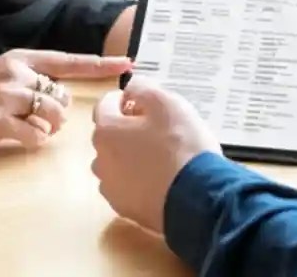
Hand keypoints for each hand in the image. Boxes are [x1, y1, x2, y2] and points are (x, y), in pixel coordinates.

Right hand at [0, 49, 131, 149]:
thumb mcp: (7, 75)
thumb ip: (36, 80)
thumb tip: (65, 98)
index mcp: (22, 58)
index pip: (68, 61)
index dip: (99, 64)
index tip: (127, 62)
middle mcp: (16, 72)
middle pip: (62, 97)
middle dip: (55, 113)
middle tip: (32, 117)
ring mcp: (6, 94)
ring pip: (53, 116)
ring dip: (46, 127)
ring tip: (24, 125)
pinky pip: (36, 135)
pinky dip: (33, 140)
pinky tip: (16, 135)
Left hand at [91, 77, 220, 233]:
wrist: (196, 198)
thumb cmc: (181, 145)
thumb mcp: (167, 102)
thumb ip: (143, 87)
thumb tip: (131, 88)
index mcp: (106, 130)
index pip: (107, 103)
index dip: (130, 98)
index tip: (151, 103)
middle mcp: (100, 159)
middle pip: (111, 134)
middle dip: (131, 128)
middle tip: (162, 130)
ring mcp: (111, 188)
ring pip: (118, 161)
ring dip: (133, 155)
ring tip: (163, 157)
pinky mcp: (125, 209)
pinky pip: (128, 186)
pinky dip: (139, 180)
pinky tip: (162, 179)